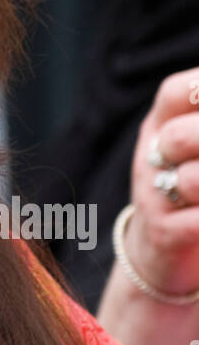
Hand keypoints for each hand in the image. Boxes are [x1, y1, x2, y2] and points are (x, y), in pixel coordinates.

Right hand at [127, 68, 198, 296]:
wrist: (159, 251)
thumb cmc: (192, 189)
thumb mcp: (194, 148)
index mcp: (160, 127)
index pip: (175, 93)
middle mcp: (151, 159)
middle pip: (180, 136)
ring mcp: (154, 198)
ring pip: (192, 181)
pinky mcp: (165, 235)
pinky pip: (197, 223)